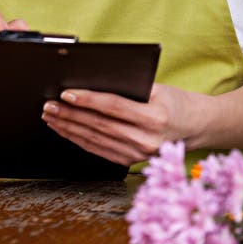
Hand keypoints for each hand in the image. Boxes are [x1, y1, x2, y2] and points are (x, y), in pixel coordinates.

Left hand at [41, 82, 198, 166]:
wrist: (194, 126)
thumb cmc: (174, 101)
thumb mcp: (156, 88)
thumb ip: (128, 88)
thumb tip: (89, 81)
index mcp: (155, 118)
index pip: (113, 107)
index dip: (88, 100)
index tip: (66, 93)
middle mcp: (147, 141)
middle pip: (100, 125)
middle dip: (70, 114)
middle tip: (48, 104)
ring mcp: (139, 155)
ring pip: (96, 140)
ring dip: (69, 128)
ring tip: (51, 116)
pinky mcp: (132, 162)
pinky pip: (99, 150)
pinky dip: (79, 139)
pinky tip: (65, 130)